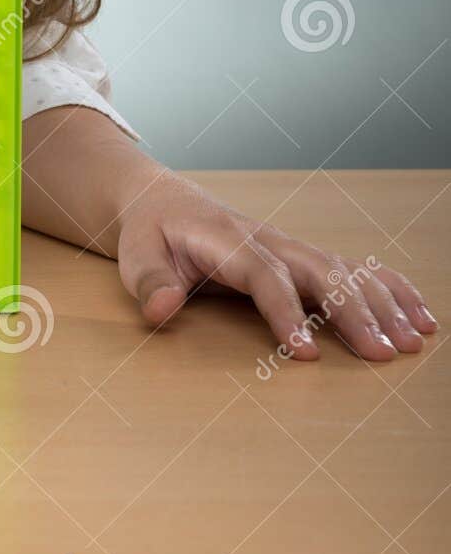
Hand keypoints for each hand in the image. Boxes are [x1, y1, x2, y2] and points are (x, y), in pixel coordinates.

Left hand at [116, 172, 436, 360]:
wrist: (160, 200)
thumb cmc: (150, 233)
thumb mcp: (135, 256)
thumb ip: (148, 283)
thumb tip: (161, 309)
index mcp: (227, 240)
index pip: (264, 276)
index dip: (286, 313)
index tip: (306, 353)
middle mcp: (268, 240)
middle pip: (319, 271)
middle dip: (353, 311)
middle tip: (382, 353)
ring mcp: (288, 247)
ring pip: (344, 270)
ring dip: (381, 304)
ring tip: (413, 341)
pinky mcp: (300, 259)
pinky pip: (351, 271)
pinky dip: (388, 290)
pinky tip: (419, 315)